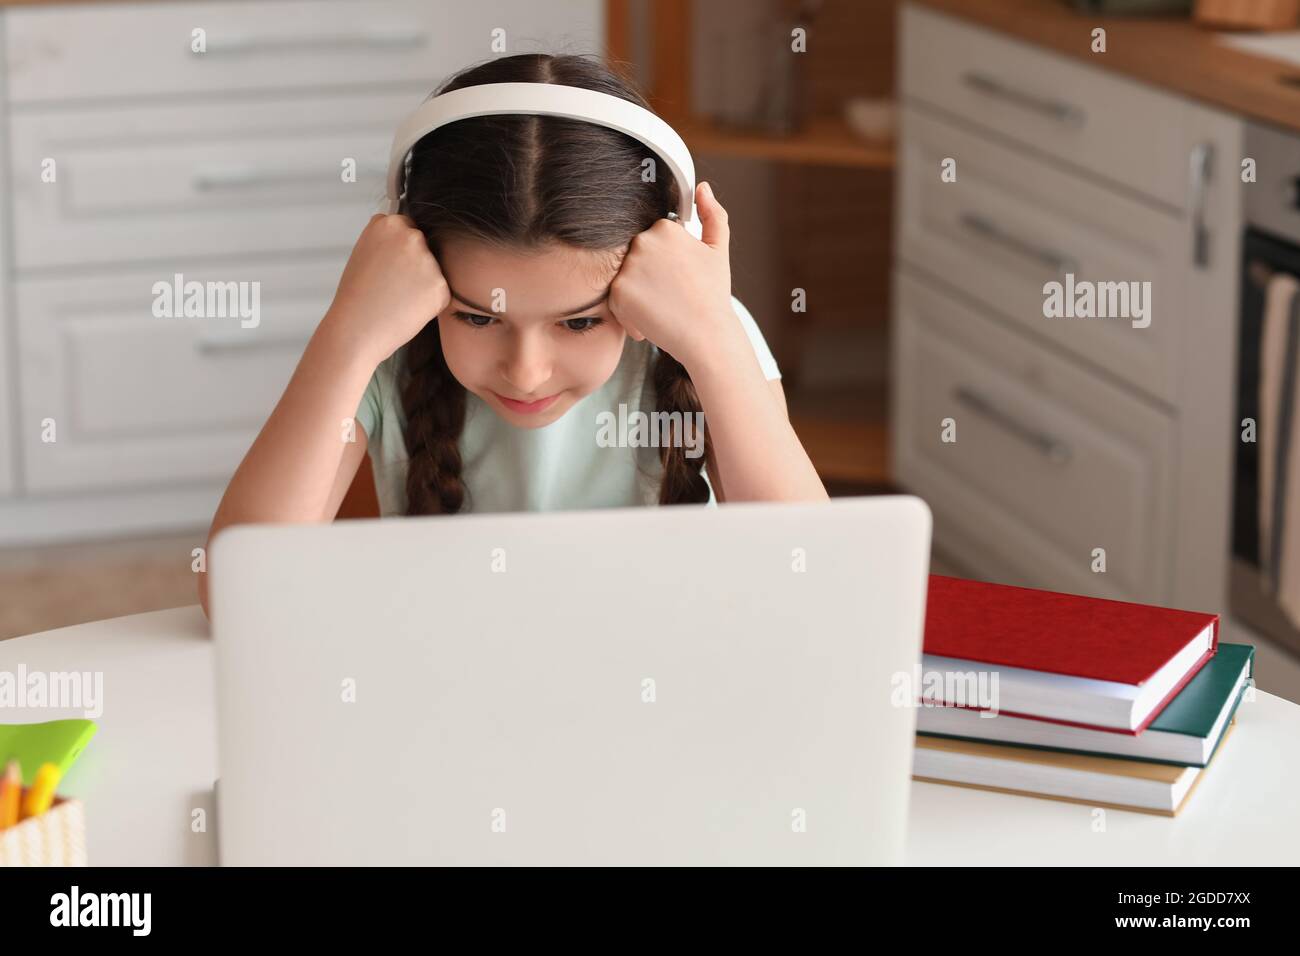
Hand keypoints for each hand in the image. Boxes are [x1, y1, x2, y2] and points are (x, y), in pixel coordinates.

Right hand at [324, 213, 449, 365]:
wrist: (356, 329)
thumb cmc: (356, 297)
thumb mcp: (364, 252)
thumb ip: (387, 240)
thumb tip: (408, 235)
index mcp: (388, 224)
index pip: (408, 227)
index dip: (400, 250)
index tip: (391, 264)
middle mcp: (411, 237)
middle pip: (424, 246)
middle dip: (414, 264)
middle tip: (392, 285)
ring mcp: (428, 261)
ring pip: (433, 270)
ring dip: (422, 283)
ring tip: (397, 298)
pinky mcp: (440, 286)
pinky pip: (439, 292)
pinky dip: (428, 302)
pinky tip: (407, 309)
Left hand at [607, 182, 741, 370]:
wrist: (706, 334)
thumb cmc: (712, 294)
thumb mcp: (718, 249)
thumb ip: (712, 214)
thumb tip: (702, 188)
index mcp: (664, 228)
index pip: (651, 242)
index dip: (663, 264)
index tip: (677, 279)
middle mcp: (643, 242)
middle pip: (634, 259)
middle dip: (647, 277)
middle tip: (670, 295)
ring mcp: (628, 267)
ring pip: (623, 279)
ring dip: (637, 294)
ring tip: (662, 307)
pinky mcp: (617, 292)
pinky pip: (615, 300)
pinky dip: (629, 313)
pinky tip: (651, 319)